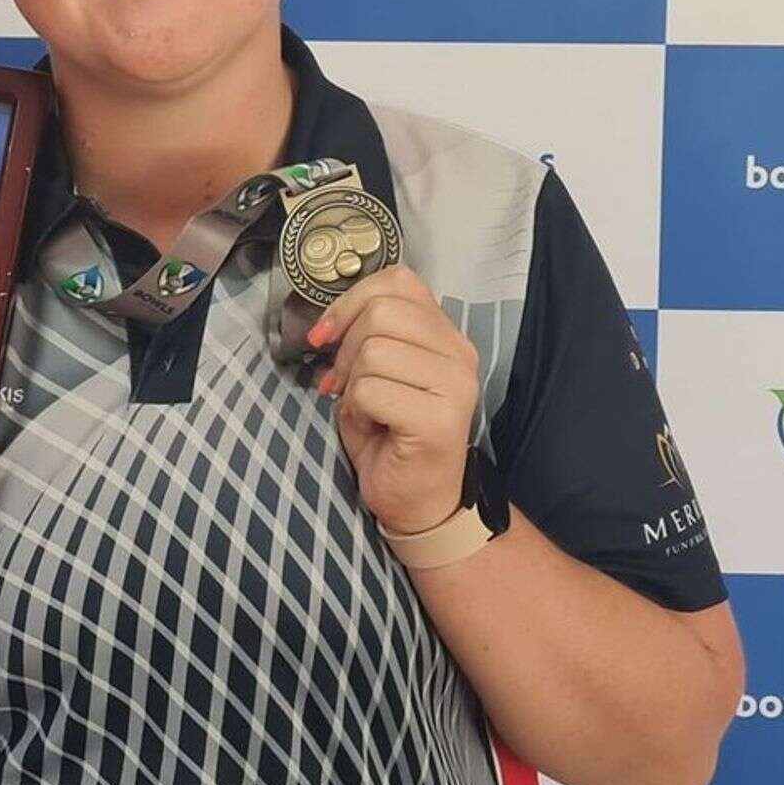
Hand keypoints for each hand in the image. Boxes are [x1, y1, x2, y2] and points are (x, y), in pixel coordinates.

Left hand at [308, 264, 477, 537]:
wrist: (418, 503)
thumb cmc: (390, 436)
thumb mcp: (377, 374)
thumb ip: (367, 336)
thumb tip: (326, 325)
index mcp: (446, 335)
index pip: (398, 281)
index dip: (350, 302)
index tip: (324, 336)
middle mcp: (460, 353)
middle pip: (382, 312)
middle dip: (347, 347)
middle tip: (344, 383)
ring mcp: (455, 386)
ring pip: (374, 350)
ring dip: (352, 384)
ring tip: (364, 409)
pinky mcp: (438, 419)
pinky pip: (371, 389)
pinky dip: (356, 409)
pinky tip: (371, 427)